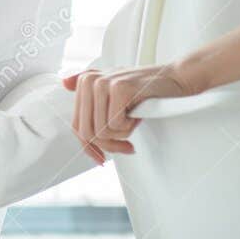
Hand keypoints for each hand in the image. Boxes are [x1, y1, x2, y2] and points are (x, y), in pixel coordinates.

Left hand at [63, 63, 196, 162]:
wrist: (175, 79)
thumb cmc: (145, 89)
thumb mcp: (113, 88)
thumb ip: (90, 90)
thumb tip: (64, 82)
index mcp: (85, 82)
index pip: (77, 127)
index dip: (89, 148)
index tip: (102, 159)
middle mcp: (89, 81)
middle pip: (88, 132)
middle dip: (109, 147)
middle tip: (127, 147)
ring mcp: (103, 83)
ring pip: (102, 131)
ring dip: (122, 135)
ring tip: (134, 122)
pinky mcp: (119, 88)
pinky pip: (116, 124)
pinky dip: (130, 126)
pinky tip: (138, 114)